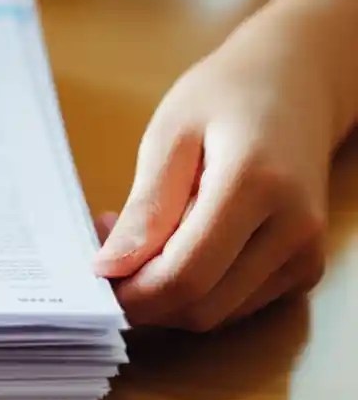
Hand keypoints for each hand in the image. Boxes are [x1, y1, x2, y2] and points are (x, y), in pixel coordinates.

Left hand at [93, 6, 340, 331]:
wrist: (295, 84)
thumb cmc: (225, 97)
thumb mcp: (169, 136)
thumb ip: (147, 207)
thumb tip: (111, 268)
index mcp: (257, 187)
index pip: (185, 276)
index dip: (132, 292)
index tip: (92, 275)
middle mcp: (293, 230)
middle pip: (201, 308)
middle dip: (143, 297)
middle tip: (108, 250)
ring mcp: (305, 254)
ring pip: (217, 315)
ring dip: (165, 295)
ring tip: (139, 241)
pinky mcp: (304, 268)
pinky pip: (236, 304)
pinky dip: (195, 290)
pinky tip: (174, 247)